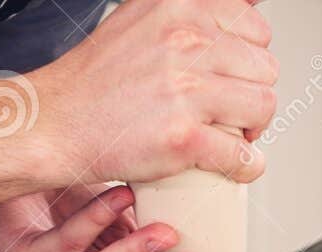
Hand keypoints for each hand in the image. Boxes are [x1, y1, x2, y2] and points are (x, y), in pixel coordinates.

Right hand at [34, 0, 277, 185]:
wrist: (56, 124)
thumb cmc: (94, 81)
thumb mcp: (142, 18)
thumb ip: (186, 15)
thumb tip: (241, 11)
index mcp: (180, 6)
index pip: (255, 27)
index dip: (249, 57)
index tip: (233, 77)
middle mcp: (185, 40)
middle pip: (264, 67)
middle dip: (252, 93)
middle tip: (230, 111)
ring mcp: (186, 89)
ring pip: (263, 106)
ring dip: (253, 127)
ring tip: (230, 135)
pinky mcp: (183, 137)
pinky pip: (240, 154)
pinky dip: (246, 165)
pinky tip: (238, 165)